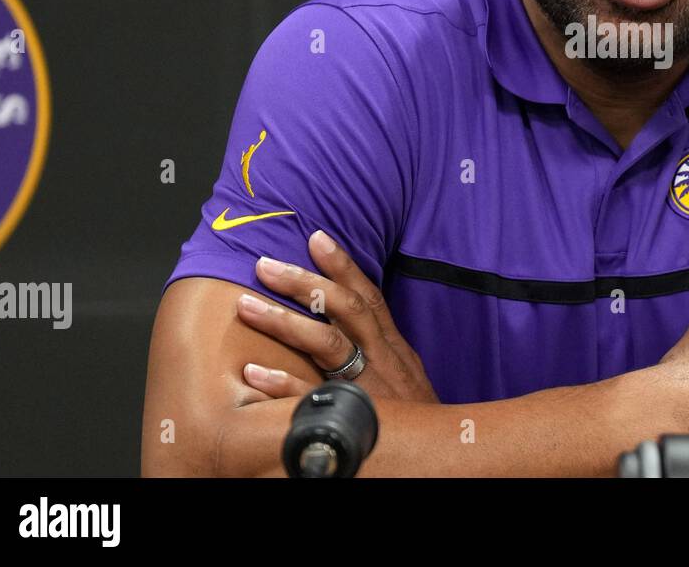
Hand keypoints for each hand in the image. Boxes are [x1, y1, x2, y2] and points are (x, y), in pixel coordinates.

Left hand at [236, 229, 438, 403]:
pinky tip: (252, 372)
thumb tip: (351, 324)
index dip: (343, 265)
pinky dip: (281, 384)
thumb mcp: (406, 372)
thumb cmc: (418, 415)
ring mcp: (368, 386)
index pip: (368, 296)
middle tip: (265, 264)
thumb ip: (380, 348)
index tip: (316, 237)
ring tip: (246, 304)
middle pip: (344, 308)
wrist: (441, 451)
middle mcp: (383, 358)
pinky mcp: (354, 415)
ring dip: (284, 320)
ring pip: (326, 343)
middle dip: (304, 282)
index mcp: (394, 347)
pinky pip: (312, 398)